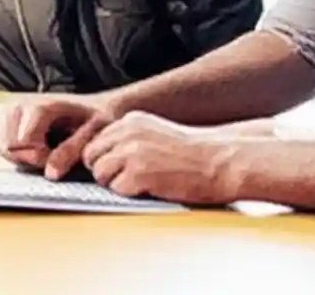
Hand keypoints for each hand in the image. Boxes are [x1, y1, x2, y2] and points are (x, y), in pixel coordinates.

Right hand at [0, 95, 115, 178]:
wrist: (94, 106)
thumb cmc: (95, 118)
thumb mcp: (91, 134)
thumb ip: (69, 152)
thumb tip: (50, 174)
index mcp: (40, 106)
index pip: (23, 143)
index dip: (40, 157)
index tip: (60, 157)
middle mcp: (20, 106)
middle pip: (10, 147)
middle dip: (30, 158)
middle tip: (53, 156)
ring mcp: (12, 112)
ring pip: (5, 148)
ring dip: (25, 156)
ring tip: (48, 152)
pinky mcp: (8, 120)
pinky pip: (6, 146)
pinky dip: (21, 153)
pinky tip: (39, 148)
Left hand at [82, 111, 240, 204]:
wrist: (223, 162)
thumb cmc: (195, 153)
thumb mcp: (156, 132)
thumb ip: (129, 138)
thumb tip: (102, 155)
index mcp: (130, 121)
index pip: (96, 141)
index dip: (103, 158)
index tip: (116, 168)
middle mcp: (127, 133)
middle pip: (91, 156)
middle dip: (103, 171)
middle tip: (124, 179)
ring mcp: (131, 152)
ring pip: (99, 173)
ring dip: (114, 184)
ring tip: (138, 184)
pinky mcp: (139, 174)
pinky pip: (117, 189)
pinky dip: (129, 193)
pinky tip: (149, 189)